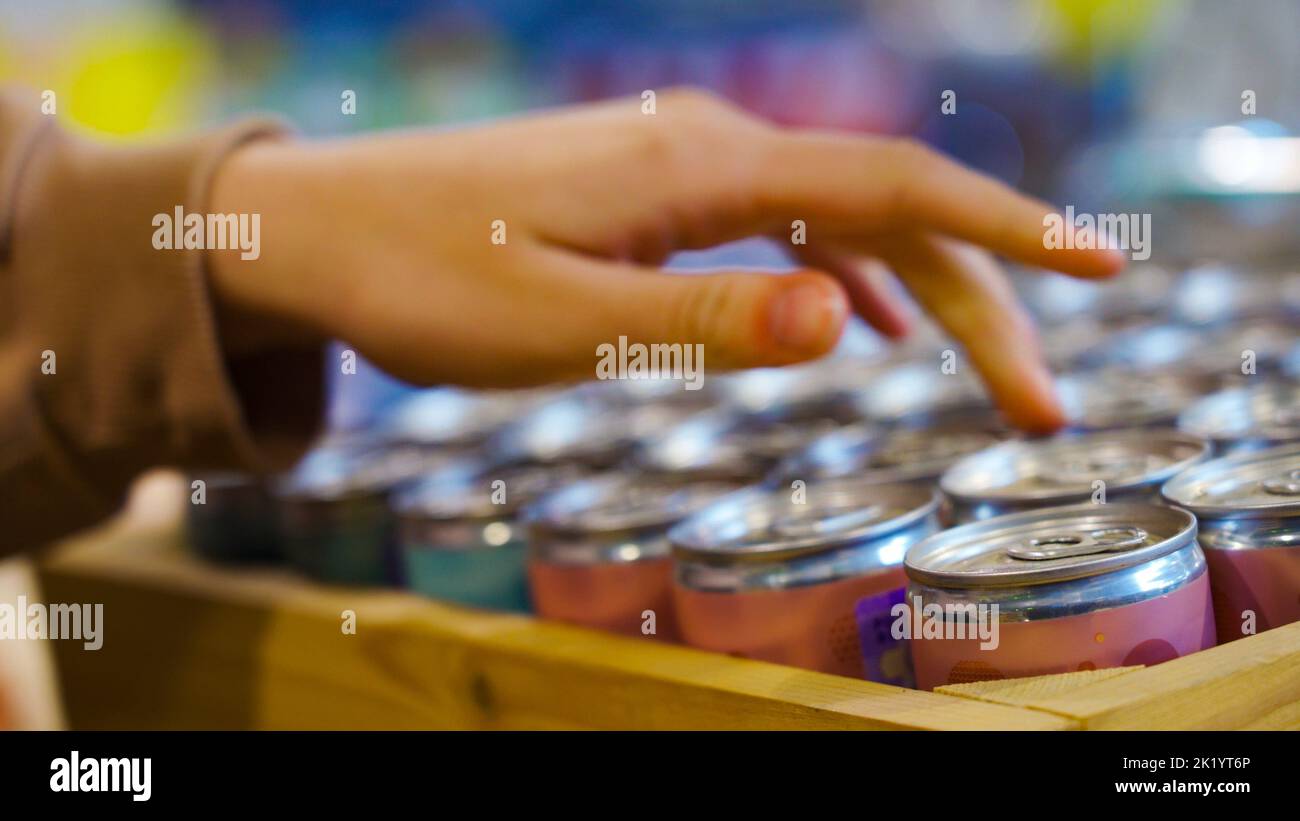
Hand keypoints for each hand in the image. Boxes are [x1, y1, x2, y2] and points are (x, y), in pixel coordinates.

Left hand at [208, 89, 1123, 431]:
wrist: (316, 230)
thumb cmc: (423, 281)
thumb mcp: (562, 326)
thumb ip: (705, 320)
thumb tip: (849, 319)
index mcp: (702, 168)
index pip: (894, 187)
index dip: (1007, 230)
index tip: (1100, 267)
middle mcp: (707, 146)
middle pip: (885, 209)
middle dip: (978, 301)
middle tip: (1040, 402)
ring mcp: (679, 163)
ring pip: (836, 219)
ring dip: (917, 294)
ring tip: (978, 372)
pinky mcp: (649, 192)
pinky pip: (778, 223)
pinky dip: (840, 273)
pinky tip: (861, 321)